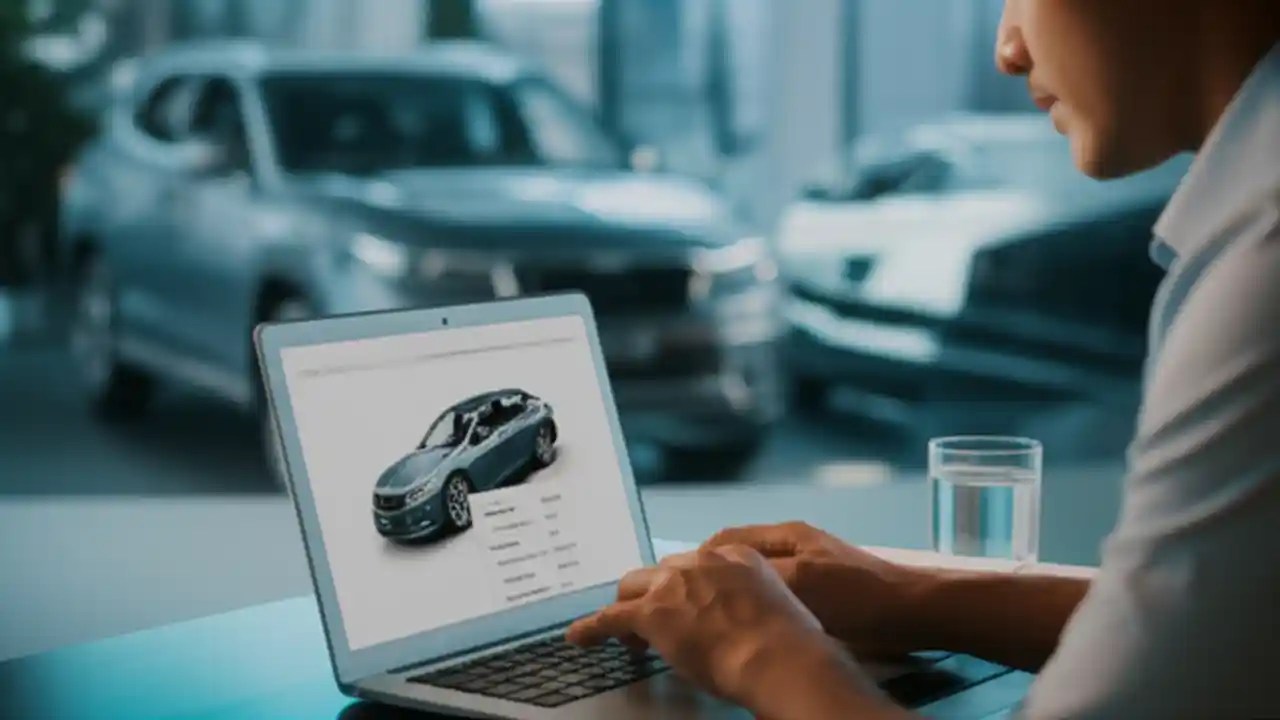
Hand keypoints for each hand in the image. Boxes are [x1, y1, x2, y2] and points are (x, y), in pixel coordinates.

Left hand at [566, 545, 872, 717]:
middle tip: (657, 619)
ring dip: (631, 607)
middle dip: (657, 592)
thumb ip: (755, 603)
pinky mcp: (651, 612)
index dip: (689, 587)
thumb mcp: (779, 605)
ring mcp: (674, 583)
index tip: (688, 602)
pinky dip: (593, 628)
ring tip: (626, 633)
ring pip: (635, 587)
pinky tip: (580, 638)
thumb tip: (746, 622)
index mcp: (737, 555)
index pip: (700, 565)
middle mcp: (702, 560)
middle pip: (663, 571)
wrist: (776, 655)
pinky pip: (611, 617)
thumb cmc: (789, 642)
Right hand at [700, 522, 932, 655]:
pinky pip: (775, 592)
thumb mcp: (802, 582)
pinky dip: (759, 604)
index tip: (679, 583)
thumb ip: (758, 573)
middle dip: (714, 576)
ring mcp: (808, 565)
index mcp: (786, 535)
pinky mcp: (820, 589)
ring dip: (736, 592)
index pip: (725, 538)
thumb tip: (715, 568)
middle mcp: (793, 544)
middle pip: (738, 556)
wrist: (913, 612)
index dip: (699, 559)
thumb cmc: (857, 596)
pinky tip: (753, 624)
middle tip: (693, 603)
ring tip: (716, 615)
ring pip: (756, 576)